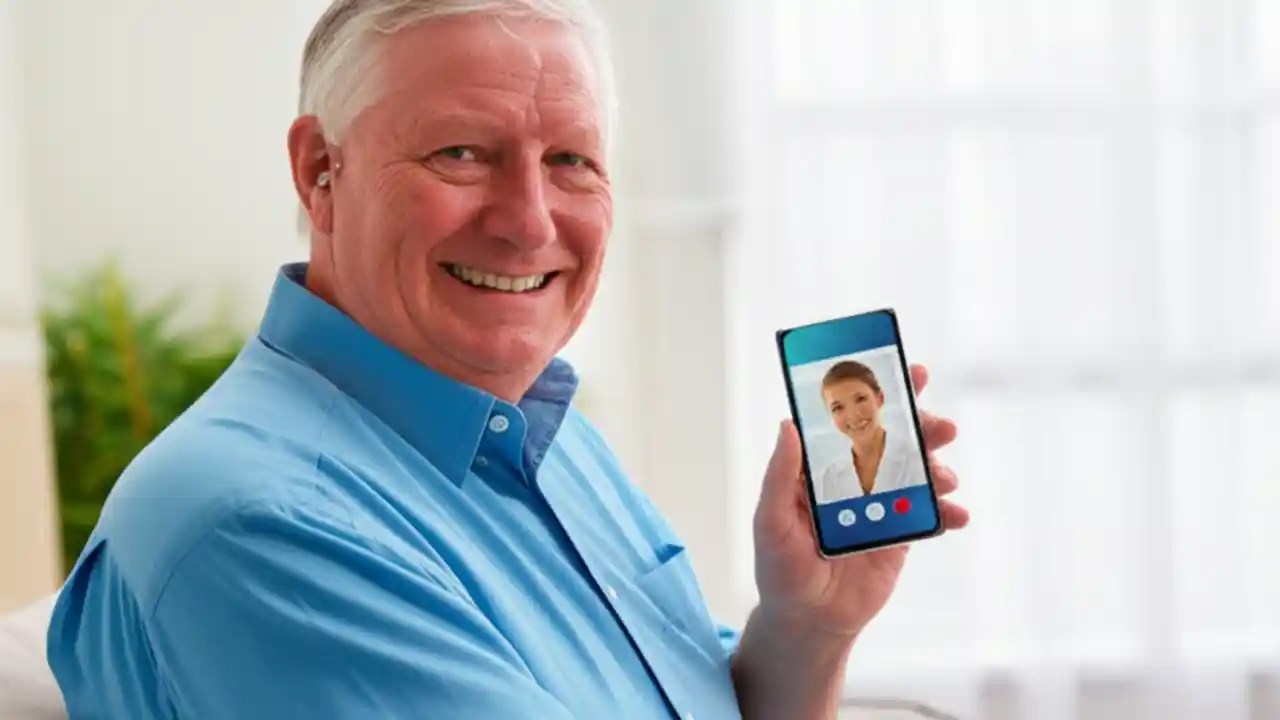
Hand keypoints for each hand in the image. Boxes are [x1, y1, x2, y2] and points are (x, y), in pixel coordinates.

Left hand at [752, 364, 968, 637]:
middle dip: (920, 424)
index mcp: (821, 465)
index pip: (849, 418)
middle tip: (940, 425)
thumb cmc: (780, 568)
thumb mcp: (770, 521)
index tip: (902, 371)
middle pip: (892, 437)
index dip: (876, 391)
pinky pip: (930, 514)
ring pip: (917, 470)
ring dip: (937, 467)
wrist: (810, 621)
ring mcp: (881, 502)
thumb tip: (787, 424)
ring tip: (943, 478)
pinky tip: (956, 515)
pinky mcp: (901, 533)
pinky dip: (948, 511)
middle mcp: (854, 475)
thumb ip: (780, 475)